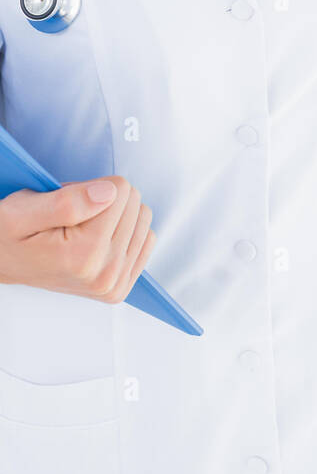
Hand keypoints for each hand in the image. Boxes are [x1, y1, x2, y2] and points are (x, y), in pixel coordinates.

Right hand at [0, 176, 155, 302]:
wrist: (2, 262)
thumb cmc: (9, 235)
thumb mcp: (23, 210)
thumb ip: (67, 202)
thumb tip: (109, 193)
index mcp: (83, 256)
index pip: (119, 190)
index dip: (90, 188)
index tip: (68, 203)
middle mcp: (103, 274)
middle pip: (133, 202)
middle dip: (102, 200)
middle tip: (72, 216)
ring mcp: (113, 284)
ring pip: (141, 216)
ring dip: (112, 215)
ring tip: (81, 227)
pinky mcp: (119, 286)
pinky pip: (146, 238)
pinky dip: (123, 231)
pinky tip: (97, 238)